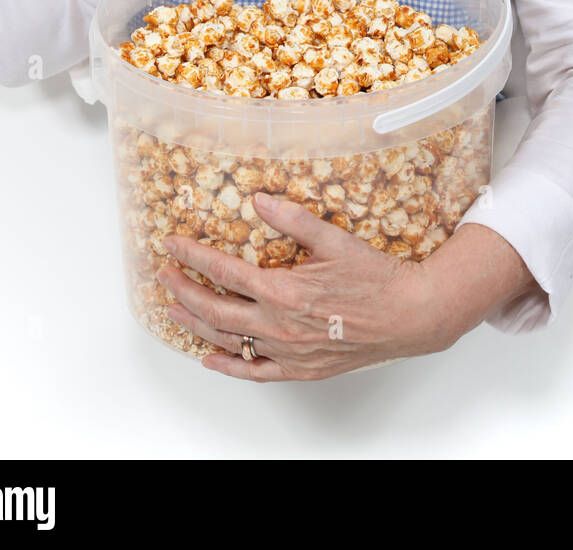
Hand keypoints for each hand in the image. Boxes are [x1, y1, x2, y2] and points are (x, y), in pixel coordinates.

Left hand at [156, 192, 453, 381]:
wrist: (409, 316)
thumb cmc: (376, 278)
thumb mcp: (334, 239)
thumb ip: (293, 219)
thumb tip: (260, 200)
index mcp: (283, 290)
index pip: (224, 272)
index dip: (193, 257)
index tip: (173, 245)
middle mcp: (280, 325)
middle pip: (215, 309)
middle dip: (183, 290)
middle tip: (163, 275)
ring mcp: (288, 352)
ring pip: (228, 341)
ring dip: (196, 325)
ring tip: (174, 311)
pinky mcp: (301, 368)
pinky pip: (255, 371)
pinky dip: (229, 365)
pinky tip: (211, 358)